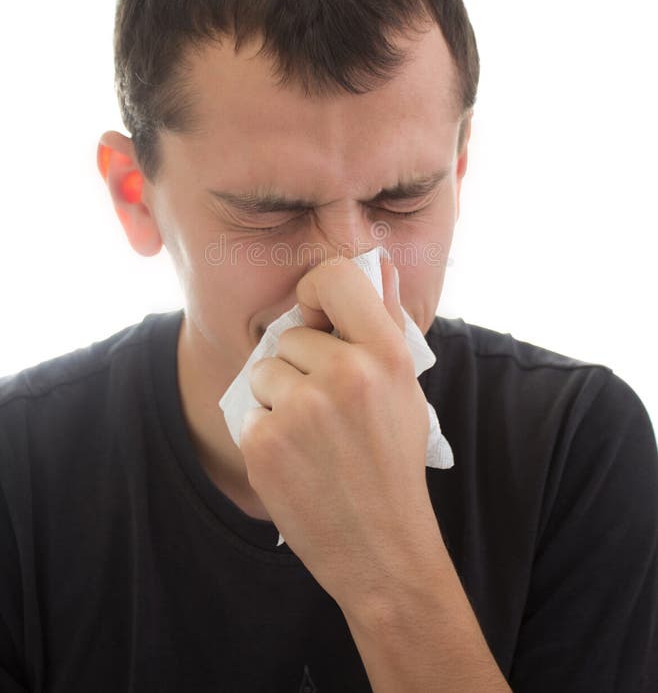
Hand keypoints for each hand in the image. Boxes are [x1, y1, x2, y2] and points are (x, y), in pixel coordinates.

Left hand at [240, 253, 436, 612]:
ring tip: (313, 437)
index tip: (315, 316)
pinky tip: (297, 461)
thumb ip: (384, 325)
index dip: (315, 292)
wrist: (381, 548)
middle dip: (299, 366)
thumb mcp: (404, 390)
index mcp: (386, 354)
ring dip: (279, 397)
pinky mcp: (266, 441)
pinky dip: (266, 432)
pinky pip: (251, 409)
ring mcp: (301, 408)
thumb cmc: (392, 462)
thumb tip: (375, 264)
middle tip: (328, 409)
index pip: (334, 277)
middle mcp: (345, 373)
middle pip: (288, 336)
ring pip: (264, 371)